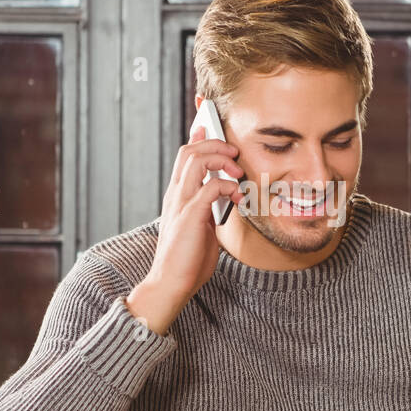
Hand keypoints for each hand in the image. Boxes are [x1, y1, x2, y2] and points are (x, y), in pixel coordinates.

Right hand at [125, 125, 244, 335]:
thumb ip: (211, 209)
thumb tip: (228, 197)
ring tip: (237, 170)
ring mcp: (181, 203)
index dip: (197, 138)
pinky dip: (228, 186)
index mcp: (177, 196)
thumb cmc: (188, 260)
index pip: (183, 156)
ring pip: (196, 160)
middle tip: (234, 153)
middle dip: (215, 144)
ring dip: (220, 159)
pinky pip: (210, 187)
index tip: (210, 127)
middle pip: (189, 150)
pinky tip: (239, 198)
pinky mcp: (191, 216)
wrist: (172, 283)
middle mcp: (176, 194)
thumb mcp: (202, 227)